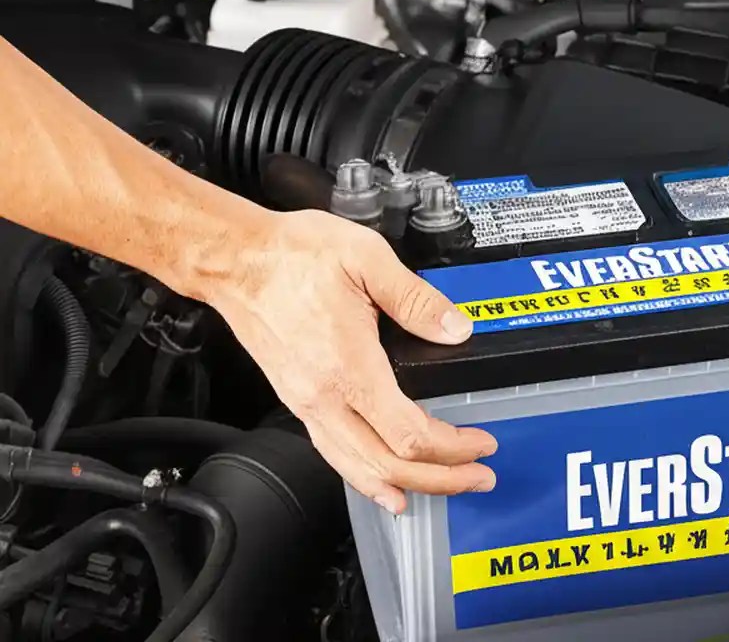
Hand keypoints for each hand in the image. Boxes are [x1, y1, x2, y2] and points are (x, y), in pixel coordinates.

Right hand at [206, 210, 496, 513]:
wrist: (234, 258)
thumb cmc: (289, 255)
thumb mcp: (366, 258)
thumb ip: (415, 298)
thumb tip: (455, 328)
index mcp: (348, 366)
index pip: (408, 434)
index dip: (452, 447)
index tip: (481, 444)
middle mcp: (323, 396)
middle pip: (387, 464)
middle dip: (440, 478)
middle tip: (478, 476)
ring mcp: (306, 402)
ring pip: (358, 467)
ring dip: (406, 484)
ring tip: (442, 487)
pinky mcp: (297, 398)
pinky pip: (335, 453)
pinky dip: (365, 476)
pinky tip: (382, 482)